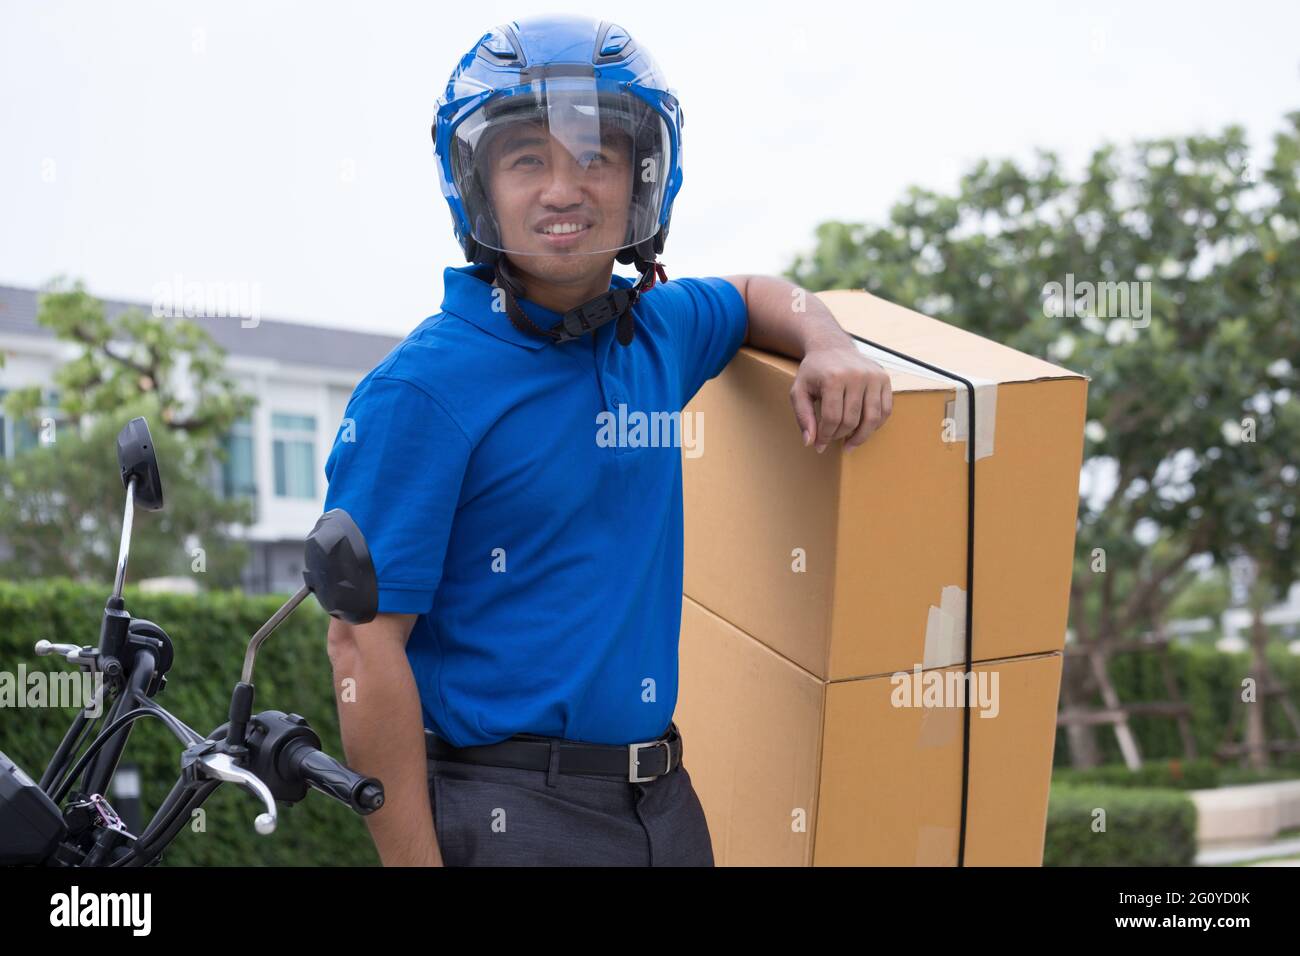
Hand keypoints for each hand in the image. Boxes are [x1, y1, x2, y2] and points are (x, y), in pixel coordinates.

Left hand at [789, 338, 892, 452]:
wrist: (832, 346)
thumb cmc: (814, 371)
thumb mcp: (799, 391)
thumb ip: (802, 416)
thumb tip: (810, 442)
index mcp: (834, 378)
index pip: (832, 418)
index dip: (825, 436)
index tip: (819, 445)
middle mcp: (857, 375)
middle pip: (852, 420)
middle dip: (840, 436)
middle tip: (832, 440)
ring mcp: (873, 376)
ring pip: (872, 418)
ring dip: (861, 436)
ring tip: (850, 444)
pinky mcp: (884, 378)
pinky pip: (885, 410)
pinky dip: (876, 425)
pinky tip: (864, 430)